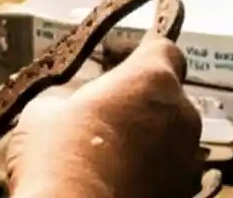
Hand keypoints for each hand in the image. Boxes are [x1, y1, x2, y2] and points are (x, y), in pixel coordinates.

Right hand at [5, 36, 202, 197]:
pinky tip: (120, 184)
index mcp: (151, 79)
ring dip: (149, 142)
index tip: (129, 66)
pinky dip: (151, 175)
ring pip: (171, 138)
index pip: (164, 50)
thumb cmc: (58, 158)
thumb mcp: (44, 112)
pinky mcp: (186, 193)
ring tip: (109, 160)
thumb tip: (71, 107)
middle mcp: (181, 114)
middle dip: (141, 106)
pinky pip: (170, 173)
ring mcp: (188, 158)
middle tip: (105, 121)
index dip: (146, 56)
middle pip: (167, 98)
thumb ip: (72, 98)